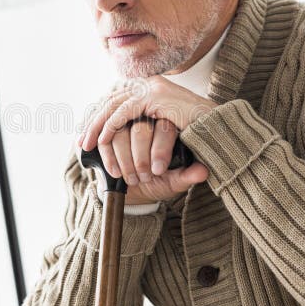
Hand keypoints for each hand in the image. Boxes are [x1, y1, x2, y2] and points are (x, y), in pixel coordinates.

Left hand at [78, 76, 218, 151]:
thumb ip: (144, 128)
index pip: (117, 100)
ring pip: (113, 104)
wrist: (220, 133)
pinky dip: (111, 125)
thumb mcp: (162, 132)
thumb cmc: (195, 137)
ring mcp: (153, 88)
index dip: (100, 117)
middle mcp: (150, 84)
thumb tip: (118, 135)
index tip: (88, 136)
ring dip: (97, 125)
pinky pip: (125, 110)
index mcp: (151, 89)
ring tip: (87, 144)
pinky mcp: (156, 96)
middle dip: (93, 122)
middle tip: (81, 142)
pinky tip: (103, 139)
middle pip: (111, 100)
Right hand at [88, 117, 207, 204]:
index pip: (165, 128)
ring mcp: (127, 119)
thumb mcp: (174, 182)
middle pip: (141, 127)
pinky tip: (107, 165)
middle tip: (140, 178)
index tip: (157, 172)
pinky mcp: (109, 124)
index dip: (160, 151)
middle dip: (139, 157)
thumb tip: (203, 171)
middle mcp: (149, 117)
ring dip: (121, 156)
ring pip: (119, 128)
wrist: (135, 187)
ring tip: (124, 177)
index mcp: (170, 125)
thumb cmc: (159, 182)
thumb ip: (187, 177)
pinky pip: (102, 129)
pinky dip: (102, 148)